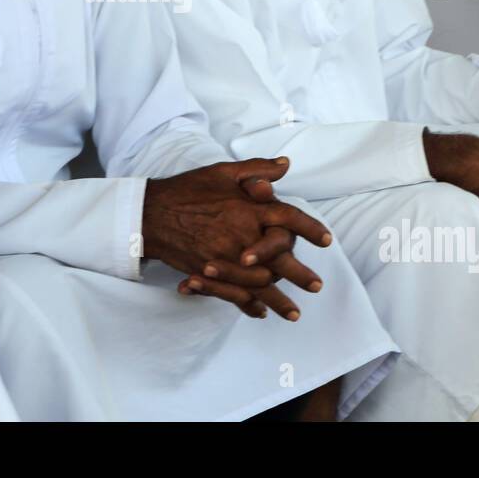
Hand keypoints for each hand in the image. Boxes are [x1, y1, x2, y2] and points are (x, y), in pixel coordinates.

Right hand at [144, 158, 331, 320]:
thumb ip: (256, 169)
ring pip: (259, 283)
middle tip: (316, 286)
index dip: (309, 228)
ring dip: (278, 300)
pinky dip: (248, 305)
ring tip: (294, 313)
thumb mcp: (222, 171)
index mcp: (248, 208)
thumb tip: (285, 164)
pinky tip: (258, 312)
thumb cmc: (187, 189)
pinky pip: (234, 294)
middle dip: (299, 274)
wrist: (151, 213)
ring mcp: (225, 257)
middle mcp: (241, 234)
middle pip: (279, 259)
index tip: (327, 240)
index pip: (288, 218)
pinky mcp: (209, 273)